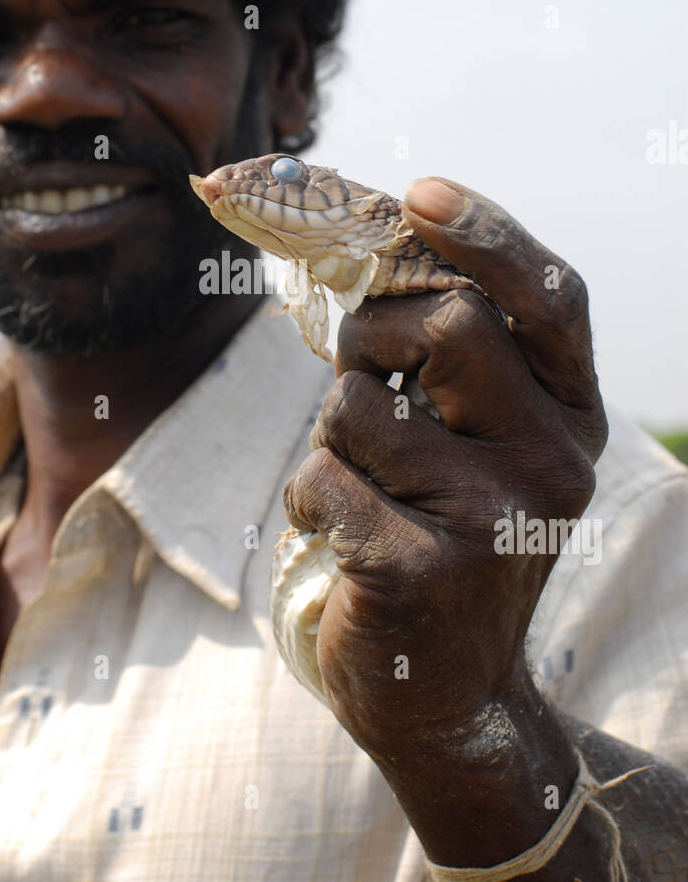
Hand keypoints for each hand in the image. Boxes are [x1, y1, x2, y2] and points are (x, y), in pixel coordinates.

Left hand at [282, 176, 608, 775]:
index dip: (490, 233)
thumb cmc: (442, 530)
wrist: (444, 690)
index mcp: (573, 415)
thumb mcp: (475, 439)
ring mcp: (498, 521)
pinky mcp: (426, 571)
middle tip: (367, 383)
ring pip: (361, 401)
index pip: (552, 298)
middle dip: (373, 337)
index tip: (421, 192)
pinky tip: (344, 536)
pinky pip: (321, 477)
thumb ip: (451, 350)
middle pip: (449, 324)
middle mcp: (556, 462)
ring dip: (332, 433)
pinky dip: (308, 496)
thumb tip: (370, 226)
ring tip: (366, 484)